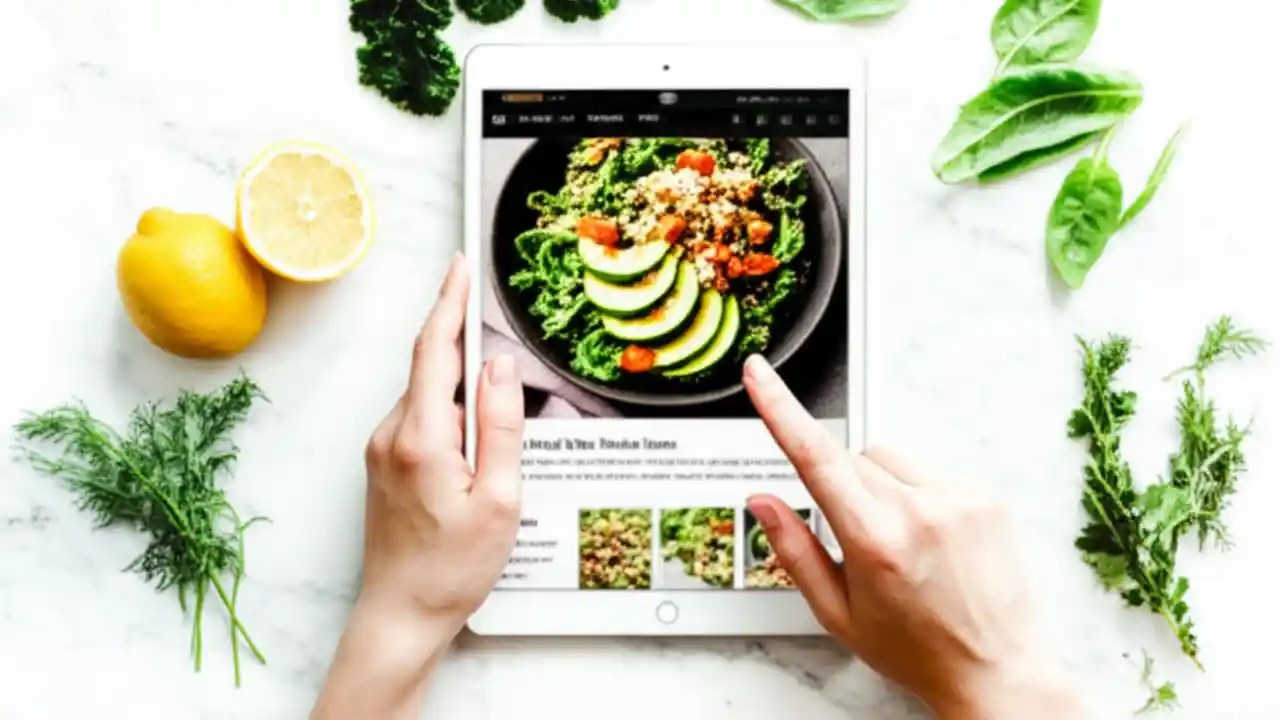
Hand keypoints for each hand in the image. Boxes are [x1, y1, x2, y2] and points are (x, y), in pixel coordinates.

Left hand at [313, 255, 523, 719]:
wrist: (401, 614)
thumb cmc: (452, 567)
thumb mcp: (498, 498)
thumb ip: (500, 425)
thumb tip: (500, 367)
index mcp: (421, 437)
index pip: (435, 350)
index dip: (450, 302)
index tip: (460, 268)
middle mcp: (391, 435)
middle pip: (432, 369)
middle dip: (466, 349)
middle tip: (504, 357)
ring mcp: (382, 450)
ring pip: (429, 396)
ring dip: (463, 393)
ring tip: (497, 439)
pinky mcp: (384, 464)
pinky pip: (421, 420)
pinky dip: (450, 416)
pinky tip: (475, 453)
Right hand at [741, 356, 1082, 719]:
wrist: (996, 669)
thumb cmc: (916, 650)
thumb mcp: (837, 613)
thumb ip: (793, 550)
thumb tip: (762, 501)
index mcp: (875, 541)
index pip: (815, 457)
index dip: (780, 409)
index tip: (760, 374)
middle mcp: (919, 511)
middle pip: (852, 460)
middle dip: (843, 489)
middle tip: (860, 543)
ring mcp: (958, 498)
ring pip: (888, 460)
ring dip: (881, 487)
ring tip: (901, 543)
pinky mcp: (984, 495)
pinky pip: (928, 471)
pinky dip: (918, 494)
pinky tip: (931, 540)